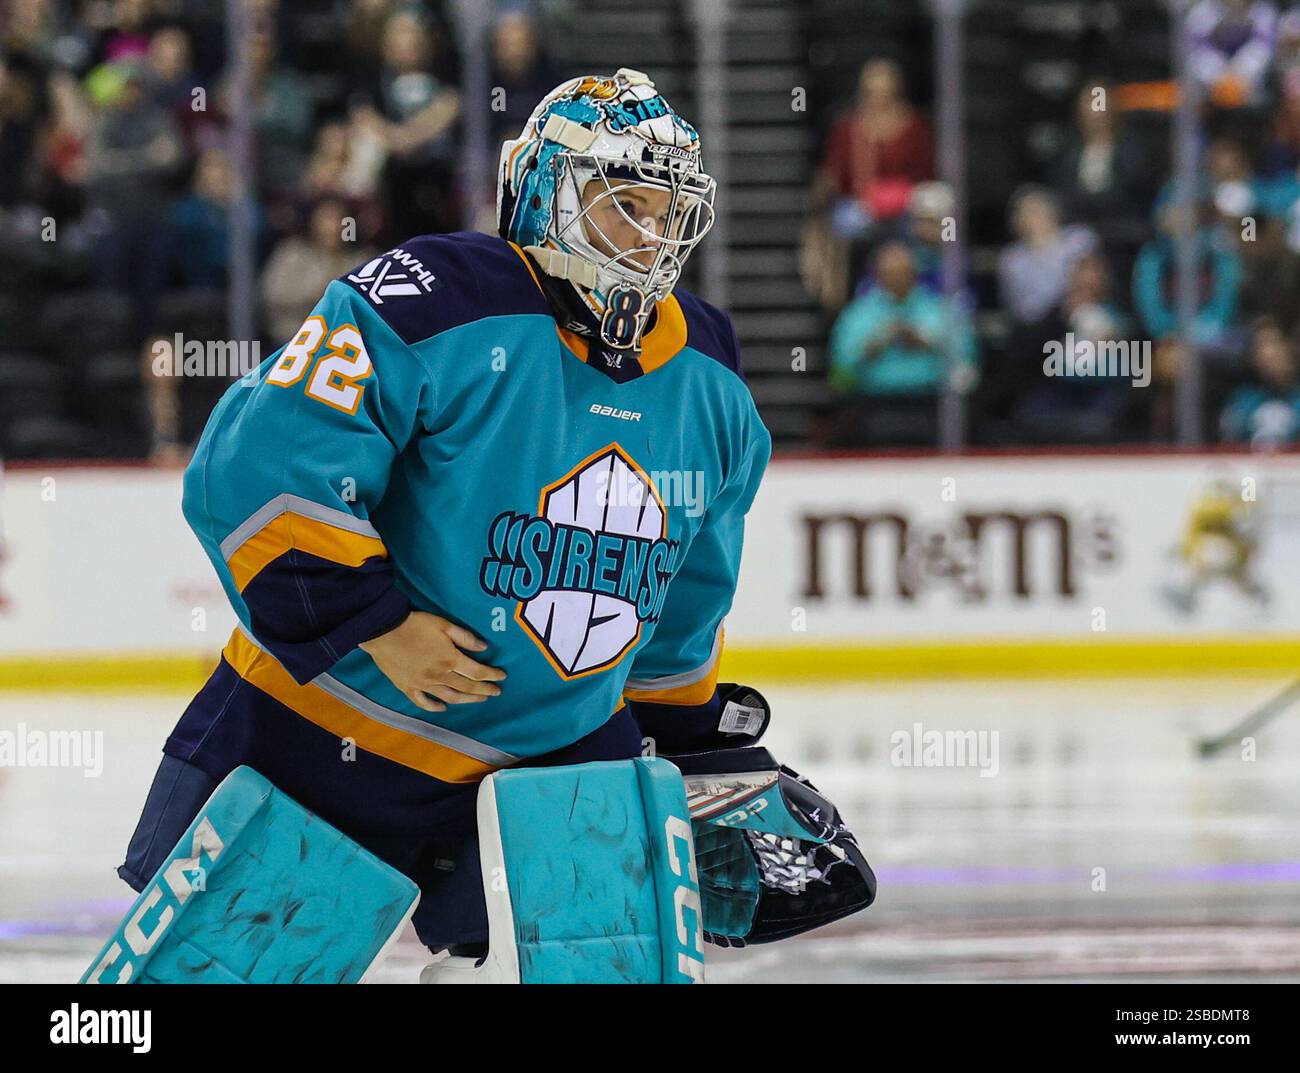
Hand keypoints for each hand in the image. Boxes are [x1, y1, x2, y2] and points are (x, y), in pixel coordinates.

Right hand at [359, 611, 504, 712]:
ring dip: (467, 700)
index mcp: (450, 659)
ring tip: (479, 700)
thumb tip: (484, 648)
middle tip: (496, 692)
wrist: (383, 631)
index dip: (492, 675)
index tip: (502, 677)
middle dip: (484, 690)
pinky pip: (424, 702)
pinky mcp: (408, 688)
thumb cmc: (415, 624)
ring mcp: (423, 684)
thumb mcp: (444, 624)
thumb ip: (465, 637)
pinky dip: (435, 707)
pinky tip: (444, 708)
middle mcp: (439, 675)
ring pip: (450, 697)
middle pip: (467, 687)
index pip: (477, 671)